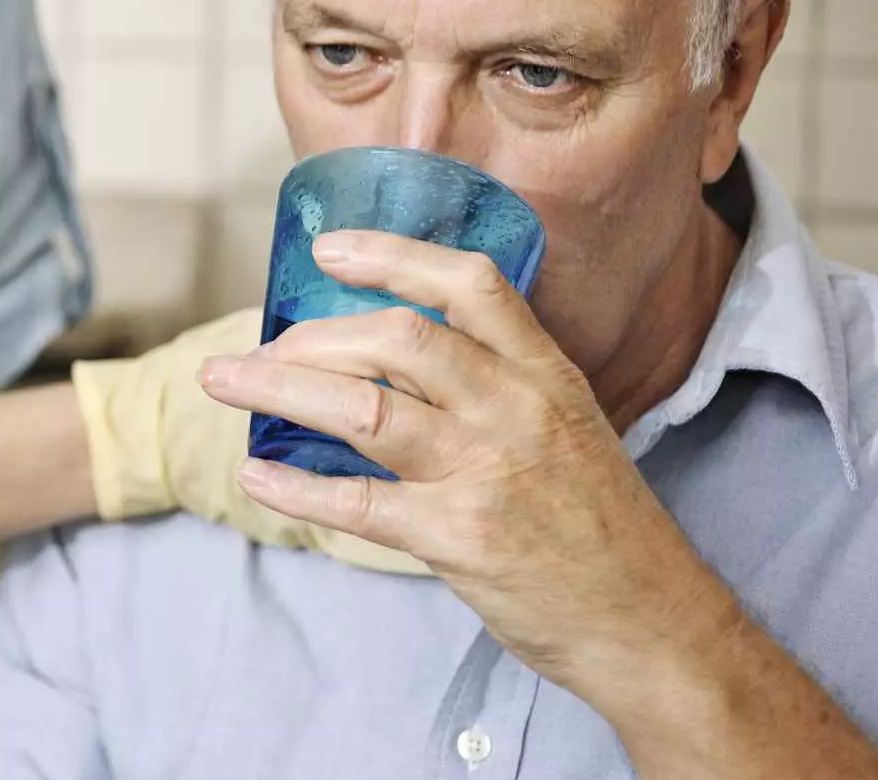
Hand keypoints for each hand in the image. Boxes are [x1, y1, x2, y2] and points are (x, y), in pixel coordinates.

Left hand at [195, 230, 736, 697]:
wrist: (654, 628)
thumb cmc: (600, 526)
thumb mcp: (569, 427)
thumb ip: (496, 386)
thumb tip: (387, 353)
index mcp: (545, 375)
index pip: (469, 286)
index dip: (393, 256)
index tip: (328, 250)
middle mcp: (517, 411)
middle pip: (397, 339)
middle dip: (310, 337)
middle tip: (259, 349)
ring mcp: (488, 473)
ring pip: (364, 408)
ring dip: (278, 390)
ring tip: (222, 382)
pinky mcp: (461, 539)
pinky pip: (359, 502)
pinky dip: (296, 487)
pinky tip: (257, 475)